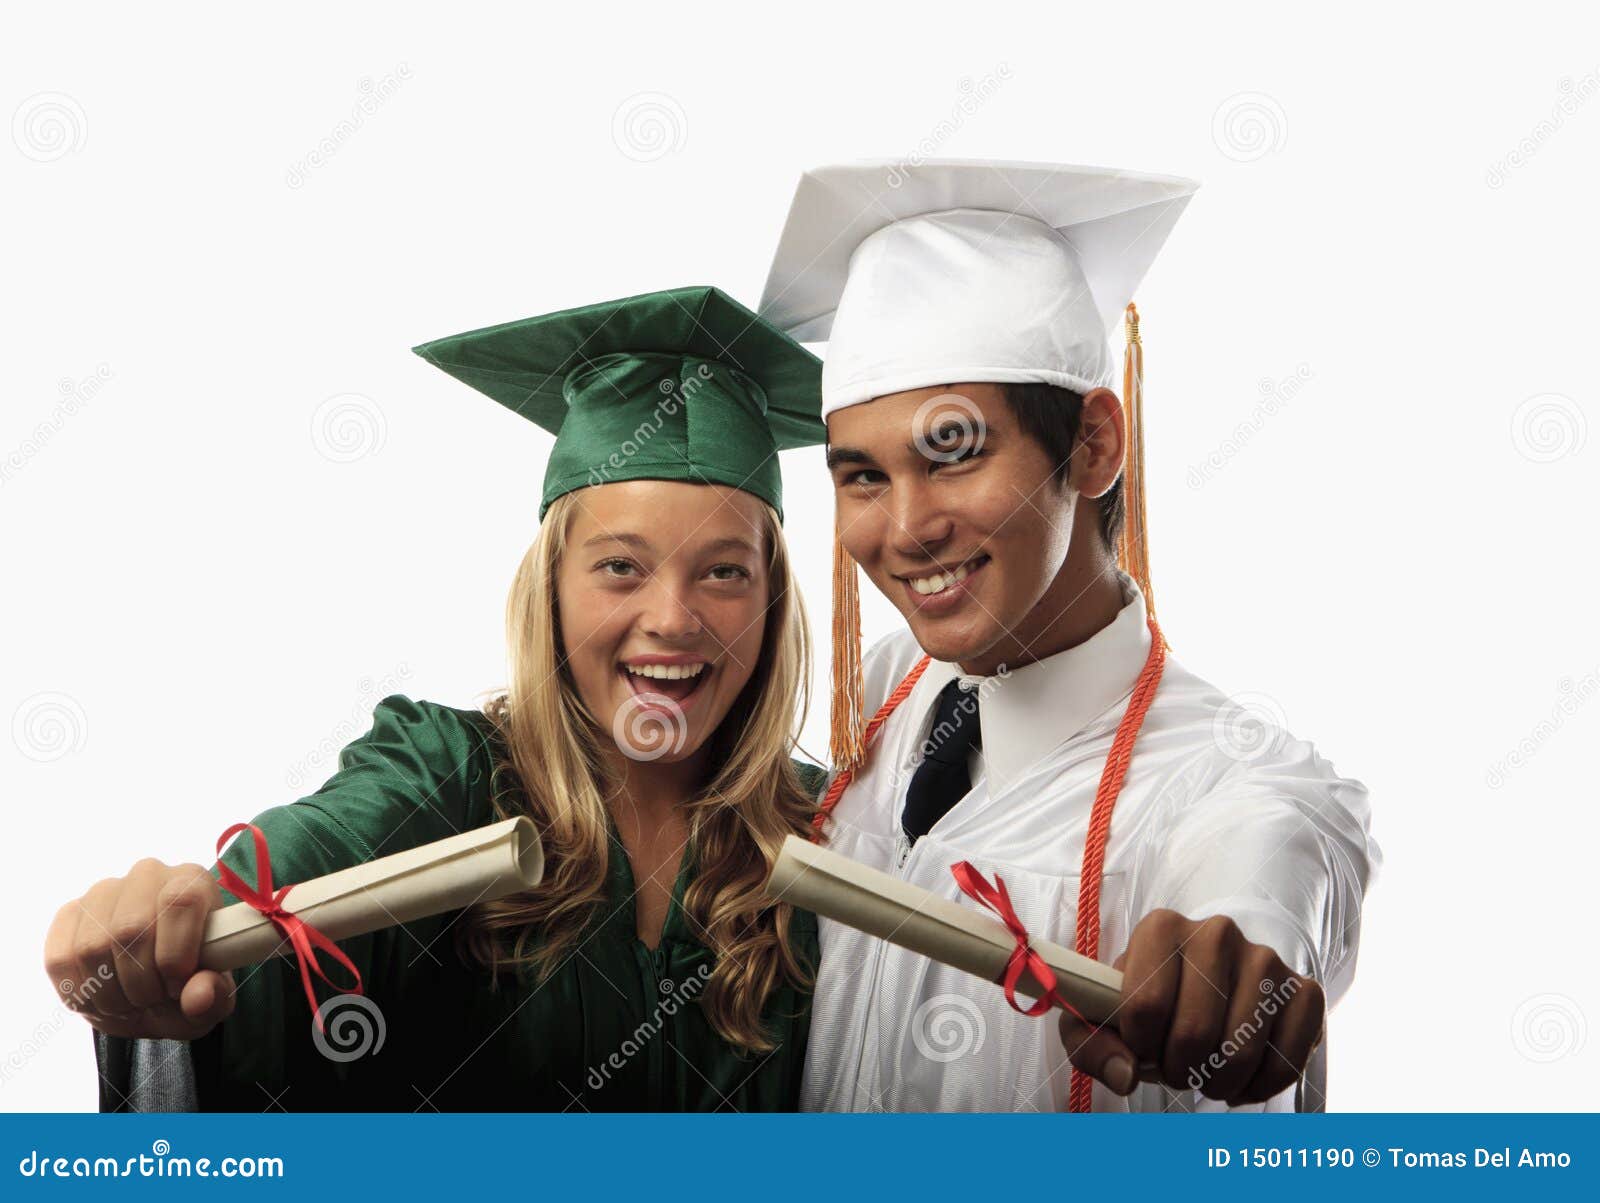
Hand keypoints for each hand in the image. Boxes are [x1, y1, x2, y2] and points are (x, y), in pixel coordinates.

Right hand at [44, 859, 236, 1040]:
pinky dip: (81, 993)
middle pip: (131, 929)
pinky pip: (61, 959)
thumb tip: (199, 997)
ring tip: (130, 1003)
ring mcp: (103, 892)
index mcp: (193, 882)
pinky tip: (102, 999)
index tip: (177, 988)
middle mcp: (147, 875)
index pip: (181, 902)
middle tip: (152, 1002)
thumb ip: (214, 996)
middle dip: (140, 983)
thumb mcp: (213, 997)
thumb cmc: (189, 984)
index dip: (175, 955)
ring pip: (93, 947)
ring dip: (110, 993)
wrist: (151, 987)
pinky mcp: (69, 915)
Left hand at [1058, 910, 1324, 1104]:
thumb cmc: (1146, 1004)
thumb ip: (1091, 1045)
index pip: (1144, 1005)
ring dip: (1217, 1083)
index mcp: (1161, 928)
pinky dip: (1259, 1087)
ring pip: (1239, 1052)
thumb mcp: (1100, 1018)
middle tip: (1176, 1068)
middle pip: (1193, 1033)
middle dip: (1178, 1070)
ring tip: (1206, 1072)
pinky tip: (1242, 1079)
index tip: (1142, 1047)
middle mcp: (1216, 932)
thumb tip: (1125, 1075)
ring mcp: (1265, 958)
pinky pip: (1286, 1060)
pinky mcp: (1303, 991)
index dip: (1139, 1046)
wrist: (1202, 986)